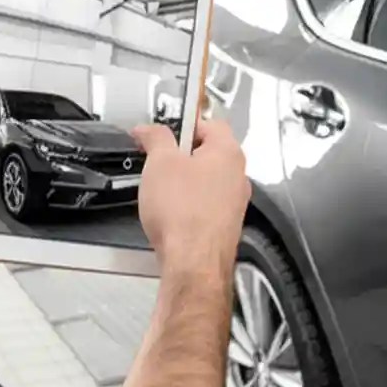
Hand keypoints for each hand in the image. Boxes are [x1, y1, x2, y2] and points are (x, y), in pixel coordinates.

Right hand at [131, 119, 249, 281]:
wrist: (193, 263)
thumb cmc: (184, 215)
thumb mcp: (159, 163)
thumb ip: (155, 138)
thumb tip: (149, 129)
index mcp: (228, 153)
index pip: (209, 123)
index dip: (182, 124)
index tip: (161, 132)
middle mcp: (237, 176)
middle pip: (207, 152)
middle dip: (180, 156)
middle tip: (158, 162)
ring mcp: (233, 203)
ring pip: (205, 181)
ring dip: (183, 183)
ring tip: (162, 193)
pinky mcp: (223, 225)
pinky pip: (204, 205)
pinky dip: (187, 206)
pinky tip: (170, 216)